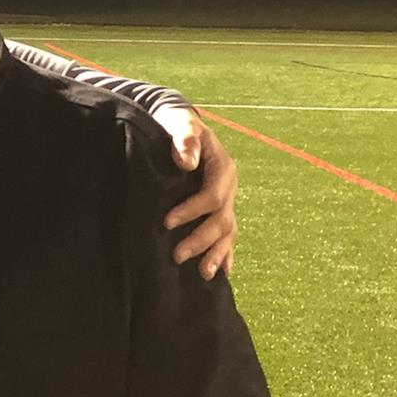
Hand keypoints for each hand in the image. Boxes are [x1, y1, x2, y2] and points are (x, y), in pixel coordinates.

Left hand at [154, 110, 237, 279]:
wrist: (182, 126)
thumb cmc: (179, 124)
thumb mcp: (181, 123)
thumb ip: (185, 139)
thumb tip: (186, 162)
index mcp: (223, 167)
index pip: (212, 196)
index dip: (191, 211)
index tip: (167, 223)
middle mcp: (229, 186)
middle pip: (222, 219)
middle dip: (202, 240)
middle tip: (177, 256)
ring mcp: (227, 199)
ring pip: (228, 231)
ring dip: (217, 254)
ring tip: (204, 273)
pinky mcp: (220, 209)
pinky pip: (227, 234)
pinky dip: (226, 253)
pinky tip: (222, 272)